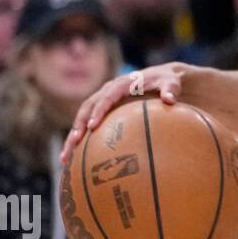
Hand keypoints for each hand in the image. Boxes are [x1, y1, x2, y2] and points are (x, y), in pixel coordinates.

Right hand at [60, 62, 189, 164]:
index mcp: (122, 84)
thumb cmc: (168, 81)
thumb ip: (171, 89)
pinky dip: (81, 140)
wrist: (162, 78)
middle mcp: (109, 90)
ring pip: (83, 117)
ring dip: (73, 136)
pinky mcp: (104, 110)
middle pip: (87, 107)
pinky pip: (89, 124)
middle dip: (78, 125)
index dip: (99, 110)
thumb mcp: (172, 82)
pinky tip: (75, 161)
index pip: (107, 96)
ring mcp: (104, 99)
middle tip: (73, 143)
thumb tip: (169, 99)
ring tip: (66, 158)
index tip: (93, 126)